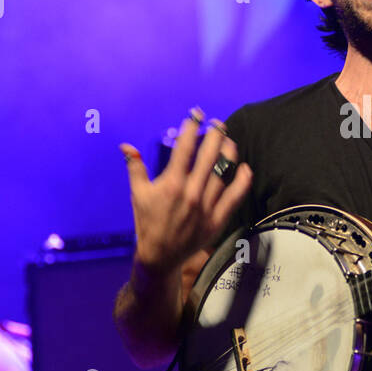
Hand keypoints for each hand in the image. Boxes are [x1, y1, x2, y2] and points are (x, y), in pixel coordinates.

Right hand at [119, 109, 252, 275]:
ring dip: (228, 153)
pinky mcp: (217, 219)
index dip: (191, 128)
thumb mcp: (138, 194)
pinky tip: (245, 168)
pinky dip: (242, 181)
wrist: (160, 255)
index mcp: (171, 183)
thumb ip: (135, 168)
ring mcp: (206, 206)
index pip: (184, 148)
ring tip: (229, 140)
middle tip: (219, 123)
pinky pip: (234, 196)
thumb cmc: (147, 222)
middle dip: (215, 135)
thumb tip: (126, 146)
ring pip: (223, 172)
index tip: (196, 115)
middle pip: (209, 156)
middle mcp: (191, 192)